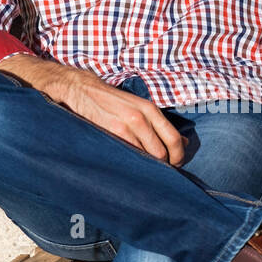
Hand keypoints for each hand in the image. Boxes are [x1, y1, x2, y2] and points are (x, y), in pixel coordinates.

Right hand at [0, 57, 186, 165]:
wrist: (79, 90)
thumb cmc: (111, 101)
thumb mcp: (139, 107)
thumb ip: (159, 124)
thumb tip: (182, 142)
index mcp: (149, 110)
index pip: (174, 140)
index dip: (178, 156)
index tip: (175, 165)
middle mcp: (140, 118)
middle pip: (160, 154)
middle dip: (161, 166)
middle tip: (156, 171)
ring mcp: (123, 127)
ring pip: (144, 158)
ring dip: (145, 167)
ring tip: (140, 170)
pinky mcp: (108, 135)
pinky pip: (126, 157)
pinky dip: (129, 165)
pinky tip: (125, 165)